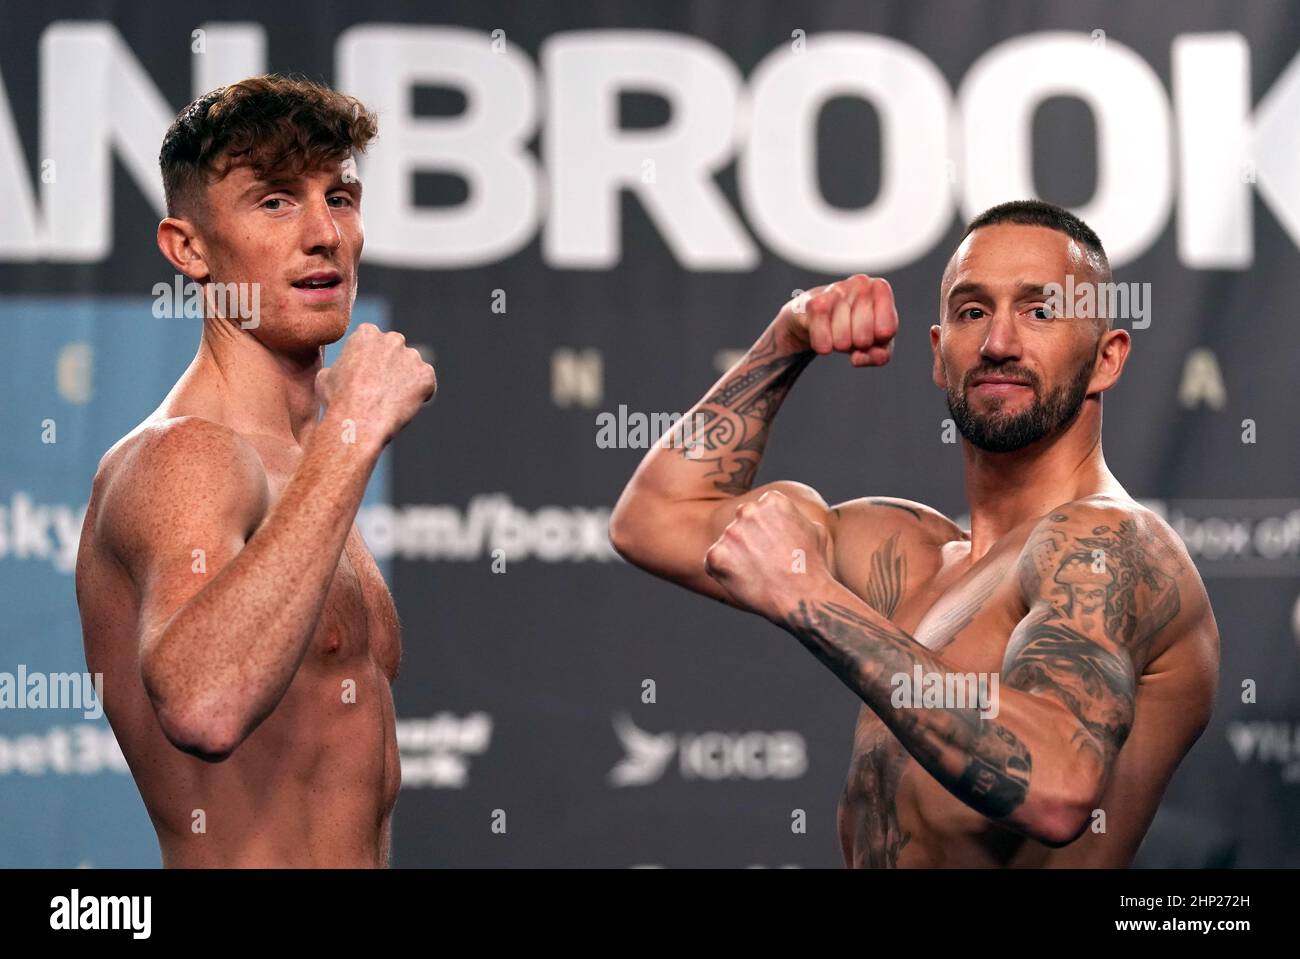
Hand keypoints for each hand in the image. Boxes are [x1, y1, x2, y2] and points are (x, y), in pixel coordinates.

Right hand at [315, 324, 436, 445]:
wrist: (359, 419)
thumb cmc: (338, 400)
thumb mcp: (325, 376)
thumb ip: (338, 366)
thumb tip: (337, 371)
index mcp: (366, 333)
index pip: (373, 341)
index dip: (370, 359)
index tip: (366, 375)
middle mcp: (392, 339)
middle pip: (395, 351)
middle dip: (391, 366)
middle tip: (381, 389)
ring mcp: (412, 356)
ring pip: (412, 367)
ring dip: (406, 380)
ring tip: (391, 401)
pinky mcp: (426, 375)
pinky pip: (427, 384)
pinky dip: (421, 394)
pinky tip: (405, 406)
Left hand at [704, 490, 833, 620]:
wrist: (802, 596)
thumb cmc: (813, 566)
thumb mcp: (816, 531)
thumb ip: (796, 518)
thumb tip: (792, 518)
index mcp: (772, 500)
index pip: (760, 510)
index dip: (768, 530)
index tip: (777, 547)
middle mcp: (748, 511)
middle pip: (741, 524)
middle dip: (749, 541)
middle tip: (765, 562)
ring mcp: (730, 533)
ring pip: (727, 544)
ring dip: (736, 557)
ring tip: (758, 574)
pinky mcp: (716, 555)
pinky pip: (713, 562)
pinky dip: (723, 572)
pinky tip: (743, 581)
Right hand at [777, 274, 896, 366]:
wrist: (816, 316)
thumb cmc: (853, 325)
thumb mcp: (876, 342)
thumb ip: (880, 355)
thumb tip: (858, 358)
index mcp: (879, 288)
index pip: (886, 330)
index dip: (878, 340)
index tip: (873, 332)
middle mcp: (860, 283)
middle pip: (864, 338)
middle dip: (857, 344)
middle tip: (852, 332)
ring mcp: (836, 290)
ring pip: (843, 341)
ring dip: (839, 345)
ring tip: (837, 331)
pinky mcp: (814, 303)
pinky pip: (822, 341)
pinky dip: (823, 347)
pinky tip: (823, 336)